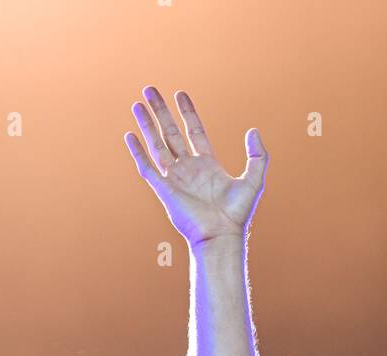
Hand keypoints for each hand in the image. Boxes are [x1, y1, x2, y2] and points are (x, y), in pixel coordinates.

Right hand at [124, 86, 268, 248]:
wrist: (221, 235)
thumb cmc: (237, 213)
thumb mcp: (254, 179)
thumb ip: (257, 155)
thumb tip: (253, 130)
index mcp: (207, 165)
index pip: (194, 130)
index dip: (187, 112)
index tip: (180, 94)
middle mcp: (188, 168)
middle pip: (170, 133)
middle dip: (161, 111)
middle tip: (150, 90)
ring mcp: (174, 178)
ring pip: (157, 145)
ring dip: (146, 124)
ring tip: (137, 104)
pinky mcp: (163, 189)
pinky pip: (147, 167)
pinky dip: (138, 151)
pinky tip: (130, 135)